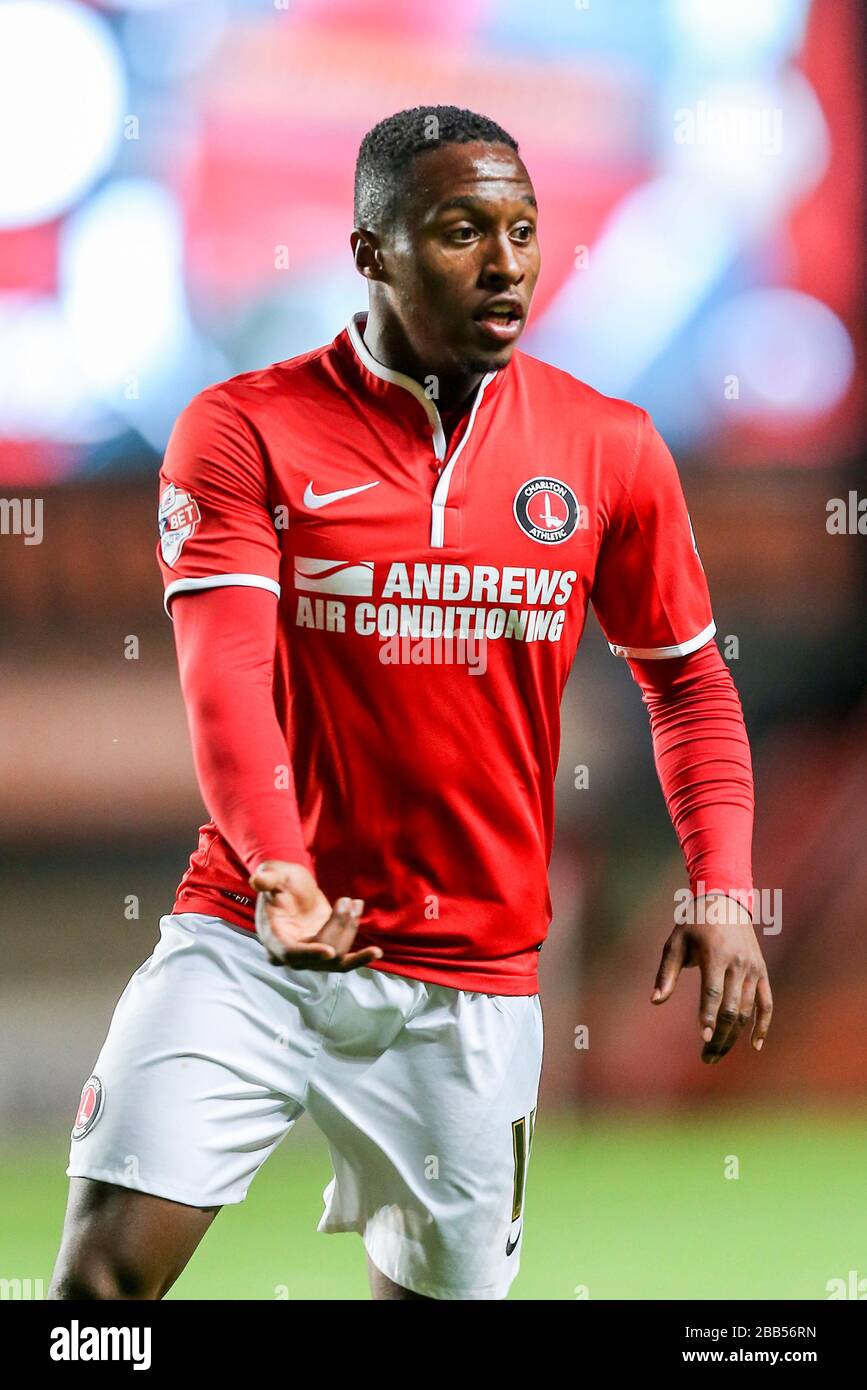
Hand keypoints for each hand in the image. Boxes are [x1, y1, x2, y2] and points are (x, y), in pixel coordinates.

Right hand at [250, 860, 382, 971]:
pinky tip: (376, 952)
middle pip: (320, 954)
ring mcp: (310, 955)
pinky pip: (345, 959)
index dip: (309, 954)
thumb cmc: (280, 879)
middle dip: (338, 927)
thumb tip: (257, 880)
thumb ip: (268, 879)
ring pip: (337, 956)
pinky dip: (360, 956)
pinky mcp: (327, 951)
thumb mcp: (274, 874)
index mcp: (274, 938)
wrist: (292, 885)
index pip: (290, 953)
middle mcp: (292, 953)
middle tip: (348, 901)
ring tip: (355, 903)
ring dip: (349, 930)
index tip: (329, 951)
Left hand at [651, 893, 772, 1062]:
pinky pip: (766, 1003)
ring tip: (716, 1053)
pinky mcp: (761, 972)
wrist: (725, 900)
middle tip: (706, 1057)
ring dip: (734, 1036)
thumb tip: (655, 1000)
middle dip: (719, 1036)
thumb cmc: (694, 922)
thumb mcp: (675, 942)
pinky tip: (755, 1045)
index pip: (713, 993)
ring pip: (747, 1011)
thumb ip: (666, 973)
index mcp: (716, 955)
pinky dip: (763, 1025)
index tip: (702, 1038)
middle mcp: (738, 964)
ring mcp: (753, 969)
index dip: (708, 1016)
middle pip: (731, 1009)